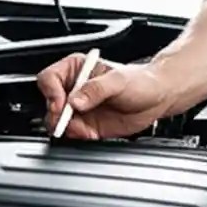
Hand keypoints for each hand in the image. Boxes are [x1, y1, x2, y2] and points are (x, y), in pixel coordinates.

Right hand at [36, 52, 171, 139]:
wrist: (157, 99)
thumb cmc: (141, 81)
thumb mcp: (118, 81)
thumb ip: (96, 89)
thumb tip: (75, 101)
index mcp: (77, 69)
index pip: (50, 78)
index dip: (51, 92)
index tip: (61, 104)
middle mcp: (74, 88)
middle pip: (49, 102)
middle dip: (58, 115)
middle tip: (70, 122)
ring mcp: (78, 108)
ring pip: (57, 121)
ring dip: (67, 128)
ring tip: (84, 129)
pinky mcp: (85, 125)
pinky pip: (71, 134)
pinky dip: (77, 137)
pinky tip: (91, 134)